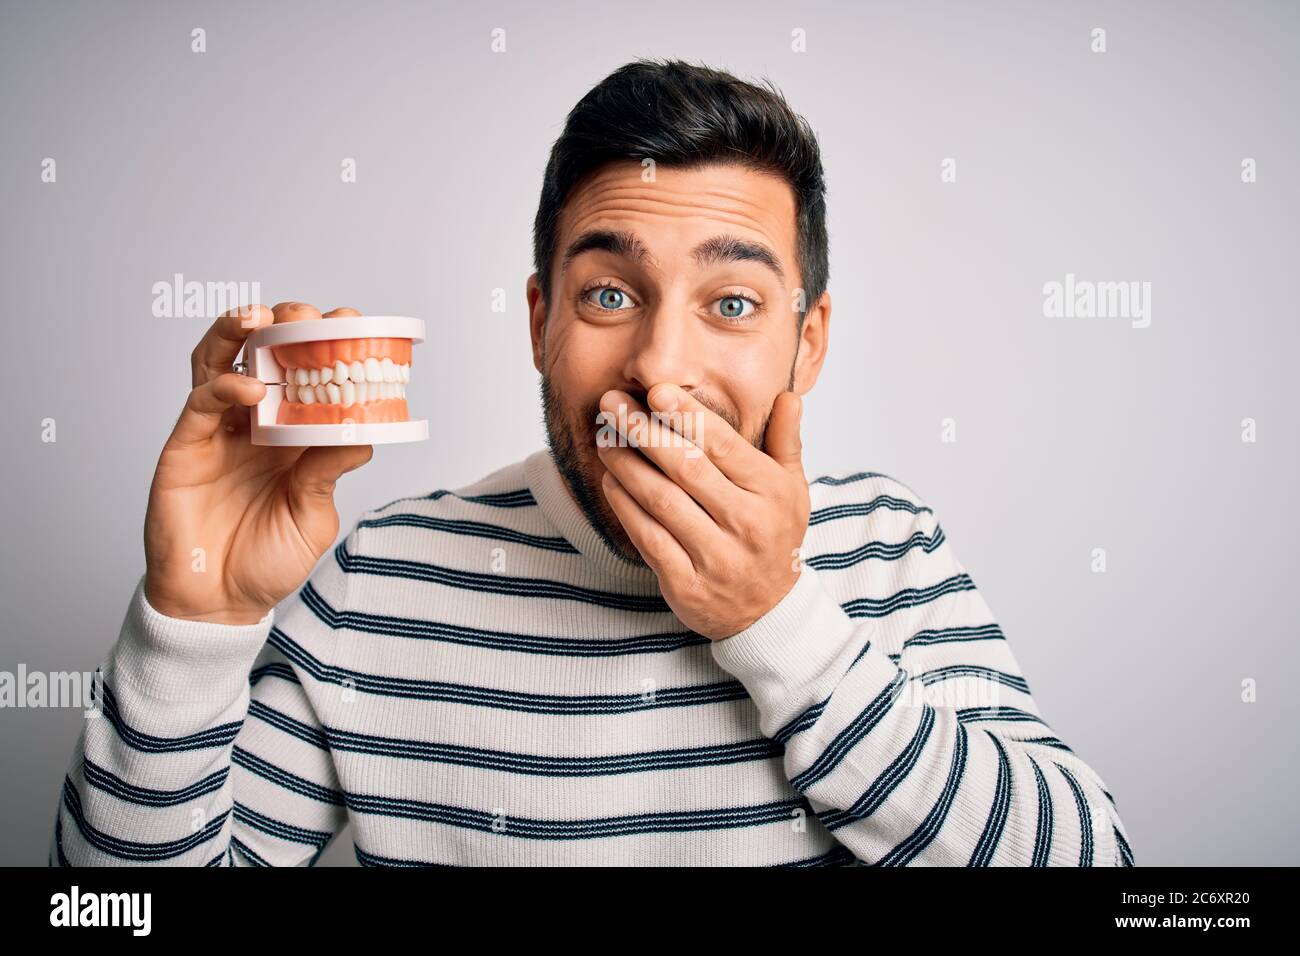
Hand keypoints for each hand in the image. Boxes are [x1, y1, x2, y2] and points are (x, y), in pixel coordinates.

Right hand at [142, 301, 373, 624]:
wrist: (219, 605)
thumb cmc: (266, 561)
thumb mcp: (313, 514)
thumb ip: (329, 472)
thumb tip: (363, 431)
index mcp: (293, 435)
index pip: (309, 375)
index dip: (328, 347)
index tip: (354, 325)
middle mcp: (254, 423)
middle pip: (264, 354)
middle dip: (286, 326)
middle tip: (310, 318)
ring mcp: (218, 430)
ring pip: (220, 360)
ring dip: (239, 331)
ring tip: (263, 318)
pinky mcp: (186, 446)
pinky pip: (201, 401)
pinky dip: (224, 385)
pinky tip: (249, 387)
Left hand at [596, 383, 809, 640]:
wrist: (770, 612)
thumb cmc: (774, 537)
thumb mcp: (792, 490)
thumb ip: (786, 442)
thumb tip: (789, 396)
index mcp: (771, 493)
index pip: (723, 445)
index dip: (687, 415)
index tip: (655, 391)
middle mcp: (746, 524)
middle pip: (686, 467)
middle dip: (643, 430)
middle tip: (611, 403)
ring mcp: (716, 557)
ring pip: (662, 501)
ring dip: (626, 465)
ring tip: (604, 438)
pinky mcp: (687, 585)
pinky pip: (648, 538)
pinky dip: (625, 507)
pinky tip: (611, 481)